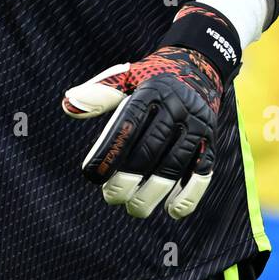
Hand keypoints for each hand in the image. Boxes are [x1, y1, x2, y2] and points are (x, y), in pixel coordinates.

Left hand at [62, 4, 239, 219]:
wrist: (198, 69)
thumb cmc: (149, 80)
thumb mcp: (125, 78)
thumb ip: (99, 94)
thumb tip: (68, 104)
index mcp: (152, 91)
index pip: (127, 125)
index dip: (108, 152)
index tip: (91, 175)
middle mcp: (177, 107)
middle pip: (151, 149)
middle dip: (128, 179)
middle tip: (111, 197)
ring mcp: (197, 126)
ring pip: (174, 165)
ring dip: (154, 193)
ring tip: (134, 209)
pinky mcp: (210, 142)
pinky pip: (202, 172)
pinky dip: (189, 195)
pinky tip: (171, 210)